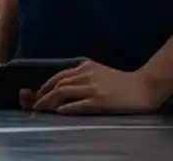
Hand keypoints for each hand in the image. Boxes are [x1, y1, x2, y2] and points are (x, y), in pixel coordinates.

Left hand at [24, 59, 162, 114]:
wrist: (143, 86)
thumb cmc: (121, 80)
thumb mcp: (98, 69)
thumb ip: (81, 72)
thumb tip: (64, 79)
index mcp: (84, 67)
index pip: (57, 76)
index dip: (44, 86)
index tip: (37, 94)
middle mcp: (85, 75)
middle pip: (57, 84)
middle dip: (42, 94)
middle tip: (35, 104)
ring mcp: (92, 88)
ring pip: (63, 93)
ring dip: (48, 101)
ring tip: (41, 109)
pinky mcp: (99, 101)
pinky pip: (77, 104)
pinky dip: (65, 107)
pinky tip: (58, 111)